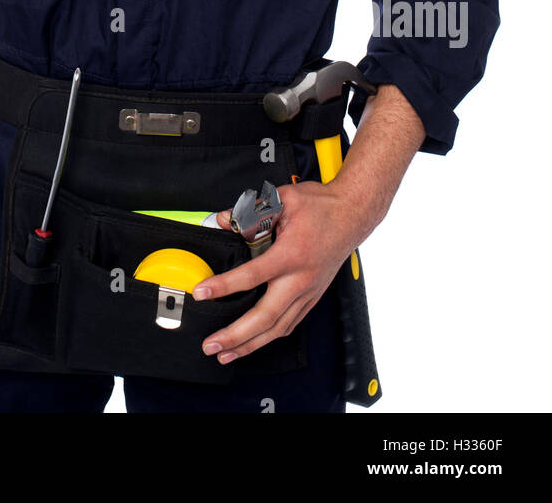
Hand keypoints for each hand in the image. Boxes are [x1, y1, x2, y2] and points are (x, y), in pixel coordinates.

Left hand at [190, 181, 363, 363]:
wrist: (352, 214)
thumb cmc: (320, 205)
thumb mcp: (282, 198)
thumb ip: (249, 211)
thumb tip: (222, 220)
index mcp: (291, 253)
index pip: (252, 275)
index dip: (224, 286)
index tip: (201, 293)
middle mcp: (301, 278)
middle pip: (266, 316)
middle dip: (236, 335)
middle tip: (210, 345)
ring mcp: (309, 292)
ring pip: (278, 328)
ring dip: (250, 345)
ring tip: (225, 354)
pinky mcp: (313, 297)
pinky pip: (289, 324)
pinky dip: (269, 338)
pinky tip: (253, 343)